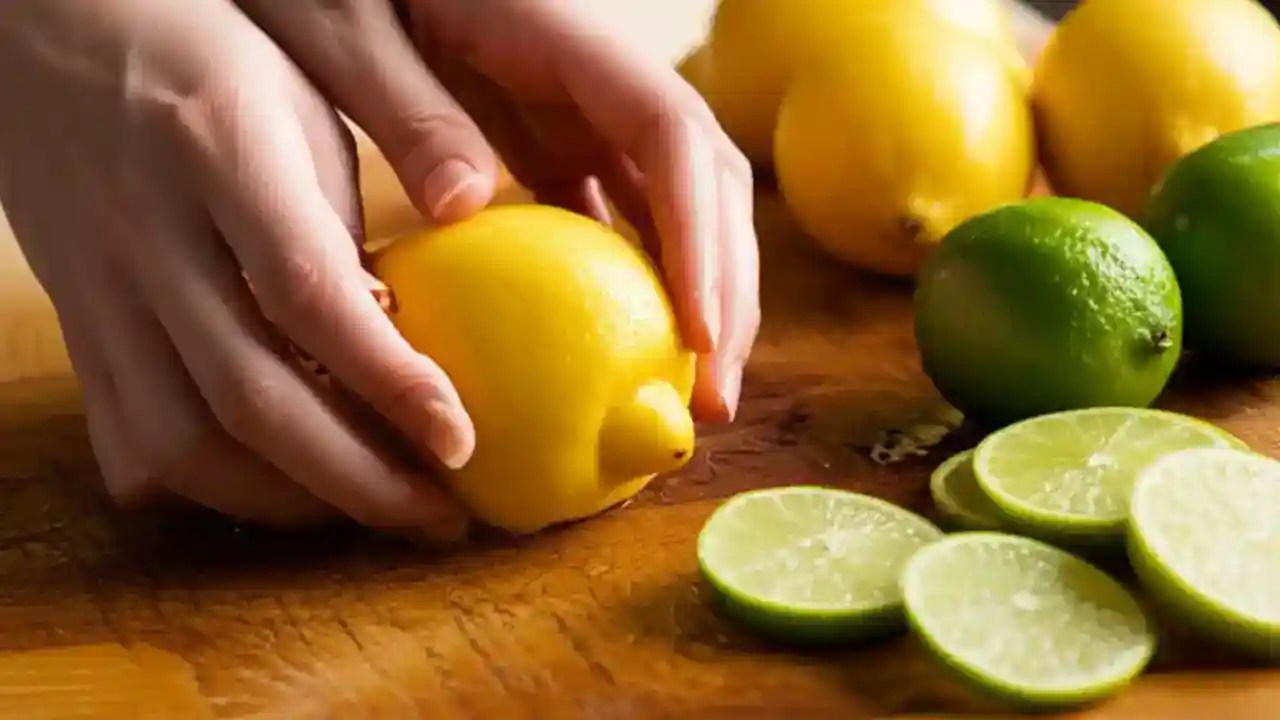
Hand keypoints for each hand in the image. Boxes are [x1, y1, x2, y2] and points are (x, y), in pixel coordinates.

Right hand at [0, 0, 469, 537]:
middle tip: (438, 518)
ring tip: (371, 510)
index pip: (309, 293)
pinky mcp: (78, 322)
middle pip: (249, 398)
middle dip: (357, 482)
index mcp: (221, 150)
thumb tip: (410, 337)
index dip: (391, 382)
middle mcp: (150, 230)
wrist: (46, 28)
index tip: (461, 441)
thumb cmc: (207, 52)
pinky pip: (130, 436)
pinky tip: (275, 493)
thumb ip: (347, 215)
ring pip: (182, 441)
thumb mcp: (301, 99)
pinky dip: (209, 487)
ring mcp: (100, 287)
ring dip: (289, 502)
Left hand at [235, 0, 760, 422]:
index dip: (699, 233)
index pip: (669, 131)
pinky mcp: (560, 143)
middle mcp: (594, 76)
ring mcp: (583, 111)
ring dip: (697, 296)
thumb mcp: (347, 27)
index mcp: (560, 34)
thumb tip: (464, 203)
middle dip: (726, 287)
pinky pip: (619, 216)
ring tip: (692, 389)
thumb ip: (405, 105)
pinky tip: (626, 350)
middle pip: (701, 178)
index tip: (696, 333)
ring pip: (676, 205)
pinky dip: (638, 284)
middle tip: (713, 394)